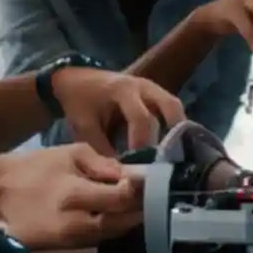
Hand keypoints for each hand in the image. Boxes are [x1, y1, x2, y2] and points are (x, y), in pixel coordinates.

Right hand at [0, 144, 142, 249]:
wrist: (0, 191)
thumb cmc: (38, 167)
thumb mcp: (71, 153)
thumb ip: (103, 164)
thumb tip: (130, 175)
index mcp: (74, 196)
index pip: (120, 199)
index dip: (139, 191)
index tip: (148, 181)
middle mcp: (74, 224)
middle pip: (121, 223)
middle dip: (139, 210)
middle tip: (152, 196)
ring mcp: (69, 243)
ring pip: (112, 235)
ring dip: (128, 222)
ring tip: (138, 206)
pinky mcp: (63, 251)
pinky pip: (97, 242)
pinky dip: (111, 230)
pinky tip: (117, 218)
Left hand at [53, 68, 183, 154]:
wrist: (76, 78)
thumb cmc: (80, 102)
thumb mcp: (84, 126)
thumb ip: (102, 150)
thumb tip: (121, 175)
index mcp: (122, 90)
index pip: (141, 118)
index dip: (141, 142)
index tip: (137, 164)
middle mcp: (142, 86)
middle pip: (170, 106)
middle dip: (174, 133)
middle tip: (170, 159)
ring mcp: (151, 88)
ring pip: (174, 107)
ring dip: (176, 130)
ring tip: (173, 155)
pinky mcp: (153, 93)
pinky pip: (169, 108)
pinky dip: (172, 125)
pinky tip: (170, 145)